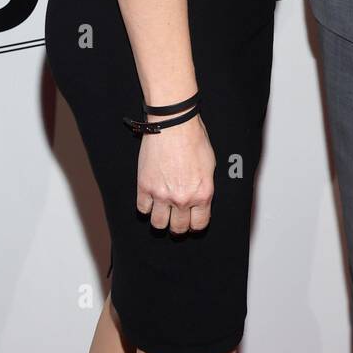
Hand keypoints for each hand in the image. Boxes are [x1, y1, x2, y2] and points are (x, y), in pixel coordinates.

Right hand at [136, 114, 215, 232]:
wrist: (174, 125)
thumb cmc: (194, 139)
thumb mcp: (210, 165)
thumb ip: (204, 187)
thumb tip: (199, 198)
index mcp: (203, 194)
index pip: (198, 225)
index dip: (194, 225)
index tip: (191, 221)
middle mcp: (182, 198)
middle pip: (178, 228)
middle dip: (178, 225)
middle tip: (176, 218)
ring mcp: (162, 195)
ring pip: (158, 224)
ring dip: (160, 220)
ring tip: (162, 212)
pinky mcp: (145, 187)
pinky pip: (142, 208)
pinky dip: (146, 206)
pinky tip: (150, 199)